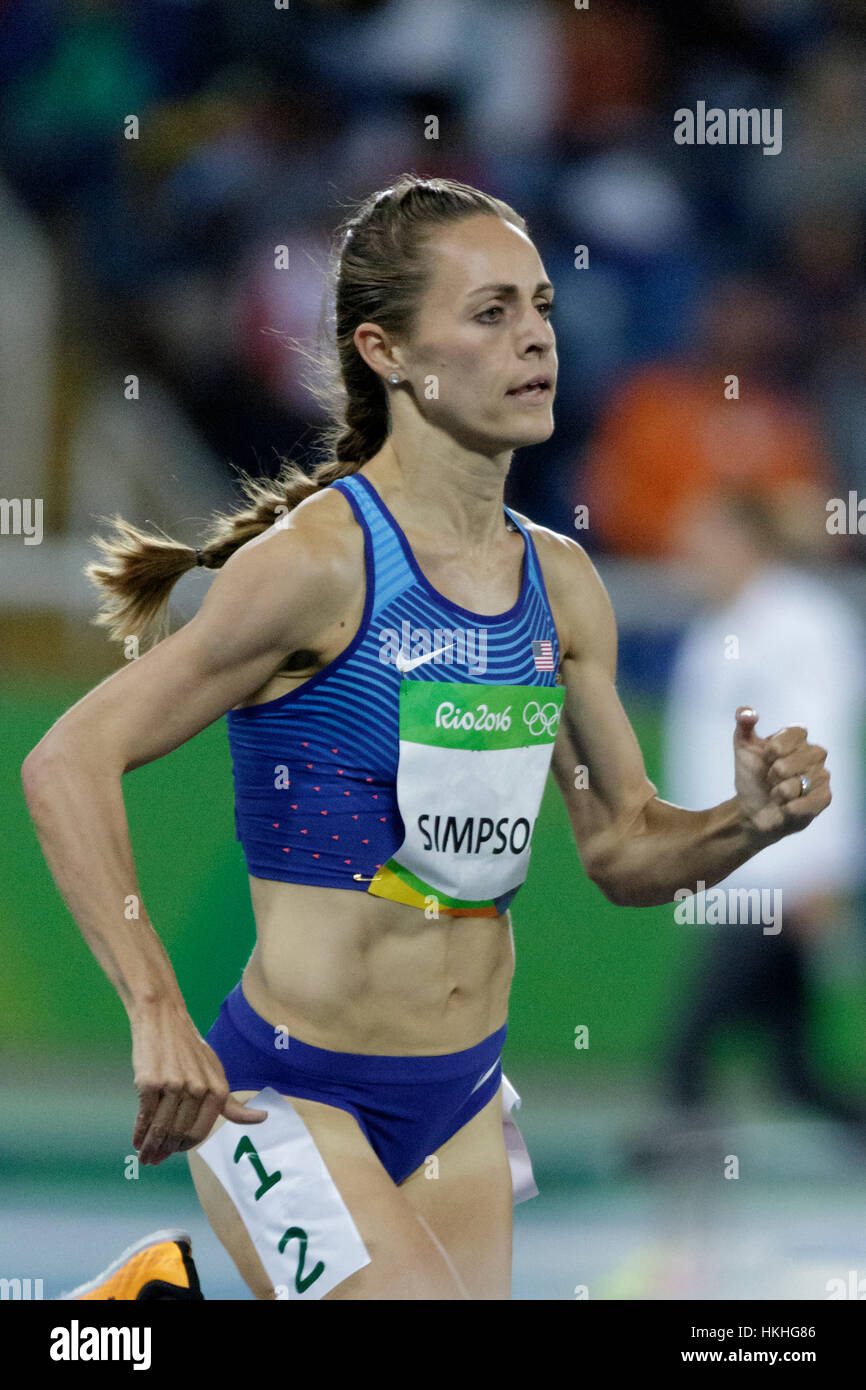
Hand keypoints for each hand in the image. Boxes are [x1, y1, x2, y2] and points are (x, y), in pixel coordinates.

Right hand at [130, 999, 266, 1165]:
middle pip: (178, 1134)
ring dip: (150, 1147)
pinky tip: (136, 1139)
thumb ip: (231, 1102)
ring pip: (160, 1129)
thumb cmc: (189, 1049)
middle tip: (153, 1160)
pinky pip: (144, 1117)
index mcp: (217, 1089)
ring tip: (144, 1155)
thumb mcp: (215, 1073)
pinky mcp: (150, 1082)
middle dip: (165, 1152)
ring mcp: (173, 1085)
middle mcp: (197, 1088)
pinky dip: (139, 1132)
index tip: (174, 1153)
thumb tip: (263, 1118)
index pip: (199, 1132)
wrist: (162, 1019)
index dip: (184, 1147)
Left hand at [733, 706, 830, 838]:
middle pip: (799, 758)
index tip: (766, 756)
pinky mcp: (824, 797)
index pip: (796, 733)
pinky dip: (793, 807)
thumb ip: (743, 724)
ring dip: (781, 791)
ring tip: (776, 794)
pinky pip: (812, 801)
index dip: (776, 748)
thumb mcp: (743, 747)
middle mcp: (815, 753)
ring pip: (802, 782)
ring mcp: (821, 775)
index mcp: (797, 737)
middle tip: (769, 778)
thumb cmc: (752, 775)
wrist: (752, 808)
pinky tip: (785, 807)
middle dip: (776, 772)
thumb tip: (747, 713)